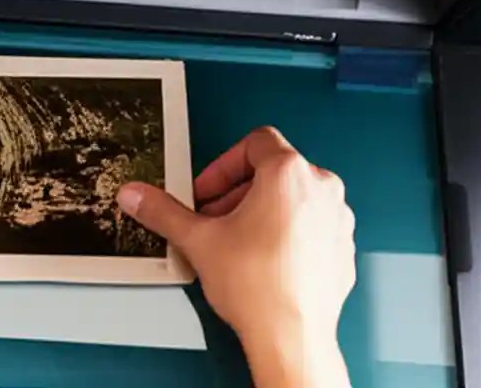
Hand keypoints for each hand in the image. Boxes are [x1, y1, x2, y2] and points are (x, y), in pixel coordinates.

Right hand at [117, 127, 354, 387]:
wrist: (292, 337)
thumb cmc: (256, 286)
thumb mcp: (198, 240)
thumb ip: (164, 212)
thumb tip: (136, 195)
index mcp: (289, 173)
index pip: (255, 143)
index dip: (223, 166)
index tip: (206, 193)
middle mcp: (322, 189)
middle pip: (275, 171)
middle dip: (238, 193)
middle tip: (215, 220)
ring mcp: (338, 220)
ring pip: (295, 199)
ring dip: (263, 213)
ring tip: (238, 243)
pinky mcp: (344, 248)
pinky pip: (312, 227)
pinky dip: (288, 235)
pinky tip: (265, 263)